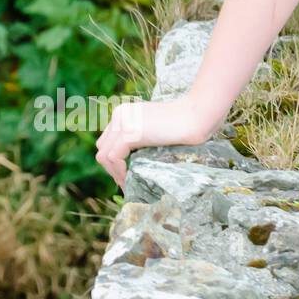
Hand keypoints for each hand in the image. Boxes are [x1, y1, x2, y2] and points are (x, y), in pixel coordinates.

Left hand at [94, 94, 212, 189]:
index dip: (114, 160)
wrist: (195, 116)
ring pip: (104, 155)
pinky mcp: (129, 134)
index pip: (107, 140)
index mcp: (123, 112)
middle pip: (102, 147)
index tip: (125, 175)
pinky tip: (129, 181)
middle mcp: (119, 115)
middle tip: (125, 182)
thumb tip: (130, 159)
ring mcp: (122, 123)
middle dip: (111, 167)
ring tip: (127, 185)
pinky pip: (113, 158)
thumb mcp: (152, 128)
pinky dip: (119, 173)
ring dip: (114, 173)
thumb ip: (139, 136)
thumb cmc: (183, 124)